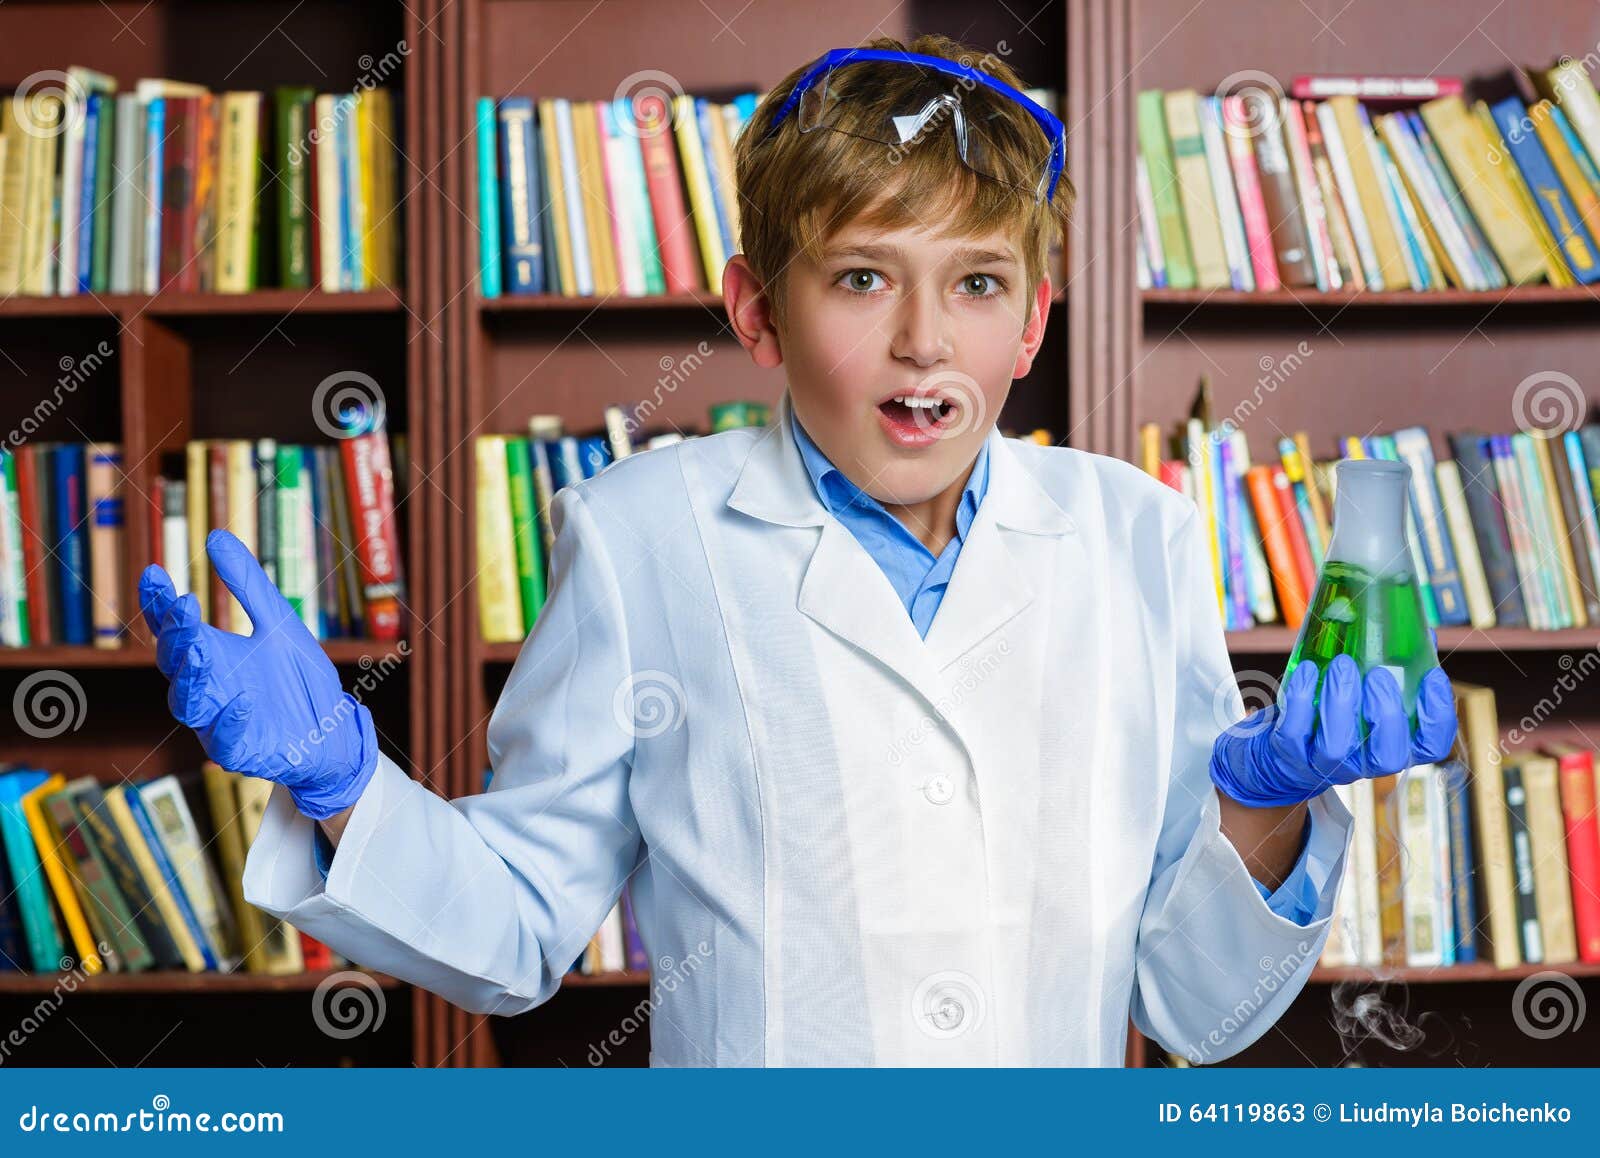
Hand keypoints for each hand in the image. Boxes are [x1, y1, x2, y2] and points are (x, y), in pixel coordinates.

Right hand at [139, 529, 378, 819]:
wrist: (333, 729)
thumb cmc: (299, 678)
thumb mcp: (280, 622)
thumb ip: (248, 585)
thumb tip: (216, 536)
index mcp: (211, 655)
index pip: (173, 628)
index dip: (159, 604)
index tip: (155, 573)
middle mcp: (206, 687)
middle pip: (174, 662)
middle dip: (177, 635)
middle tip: (184, 606)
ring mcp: (218, 720)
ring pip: (188, 702)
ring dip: (192, 675)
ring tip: (201, 647)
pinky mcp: (241, 749)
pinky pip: (225, 740)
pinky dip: (230, 722)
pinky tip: (244, 700)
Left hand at [1209, 652, 1458, 806]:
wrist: (1287, 747)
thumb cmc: (1340, 709)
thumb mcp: (1369, 691)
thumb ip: (1395, 666)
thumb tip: (1417, 629)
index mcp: (1396, 745)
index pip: (1432, 745)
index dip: (1438, 715)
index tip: (1433, 676)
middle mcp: (1367, 762)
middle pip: (1388, 755)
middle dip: (1386, 712)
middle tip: (1378, 673)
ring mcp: (1328, 763)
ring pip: (1338, 746)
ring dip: (1341, 702)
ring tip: (1342, 664)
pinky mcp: (1292, 754)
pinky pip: (1295, 732)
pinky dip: (1302, 698)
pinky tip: (1308, 670)